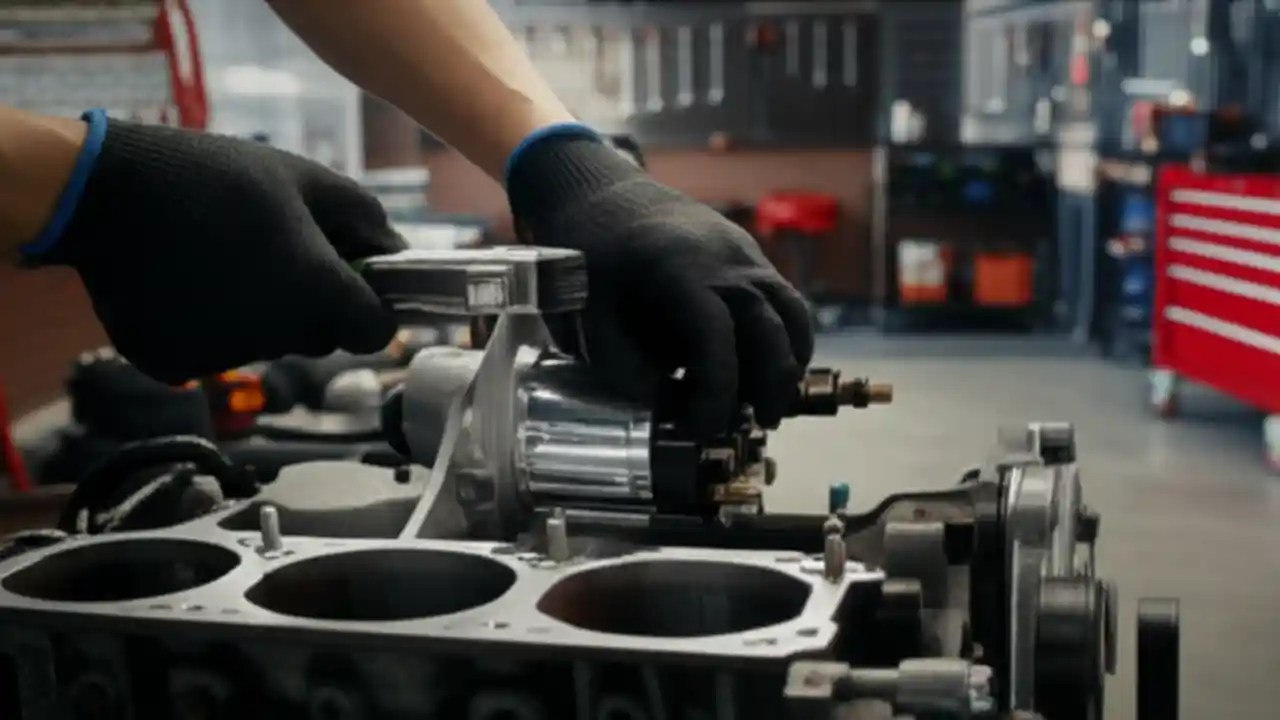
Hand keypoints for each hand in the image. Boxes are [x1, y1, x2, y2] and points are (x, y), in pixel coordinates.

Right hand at [31, 119, 403, 383]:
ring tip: (221, 257)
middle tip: (275, 254)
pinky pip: (213, 353)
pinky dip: (206, 326)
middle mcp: (276, 336)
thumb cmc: (214, 176)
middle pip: (320, 339)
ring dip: (260, 313)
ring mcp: (222, 357)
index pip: (375, 332)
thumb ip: (363, 218)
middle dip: (313, 305)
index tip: (355, 286)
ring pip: (268, 345)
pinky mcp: (175, 366)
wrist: (101, 190)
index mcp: (316, 291)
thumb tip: (397, 252)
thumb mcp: (303, 179)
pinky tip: (184, 281)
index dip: (372, 309)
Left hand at [508, 135, 813, 436]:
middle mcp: (723, 260)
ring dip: (789, 363)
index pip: (716, 338)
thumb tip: (669, 409)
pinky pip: (785, 300)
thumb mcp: (591, 318)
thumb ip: (628, 369)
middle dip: (769, 385)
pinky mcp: (751, 257)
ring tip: (772, 403)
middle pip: (769, 328)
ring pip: (790, 313)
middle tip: (757, 424)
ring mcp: (744, 254)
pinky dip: (788, 339)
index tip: (703, 425)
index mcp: (677, 271)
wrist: (601, 194)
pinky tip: (769, 369)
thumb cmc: (591, 258)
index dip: (716, 390)